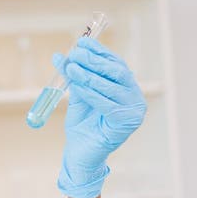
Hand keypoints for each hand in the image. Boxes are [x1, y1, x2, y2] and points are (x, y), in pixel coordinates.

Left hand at [55, 37, 146, 197]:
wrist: (80, 155)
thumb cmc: (81, 128)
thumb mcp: (78, 97)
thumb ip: (74, 78)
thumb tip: (62, 56)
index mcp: (126, 88)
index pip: (116, 64)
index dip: (100, 51)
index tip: (82, 42)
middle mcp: (135, 97)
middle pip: (116, 71)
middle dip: (94, 60)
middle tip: (76, 52)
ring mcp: (134, 110)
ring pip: (111, 85)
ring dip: (89, 74)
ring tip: (71, 67)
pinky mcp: (127, 122)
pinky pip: (106, 102)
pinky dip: (90, 91)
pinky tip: (76, 83)